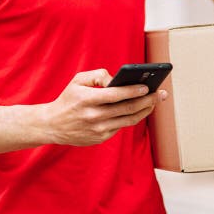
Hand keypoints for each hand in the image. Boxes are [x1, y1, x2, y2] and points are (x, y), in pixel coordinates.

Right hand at [42, 69, 166, 146]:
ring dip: (145, 110)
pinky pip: (121, 126)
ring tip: (154, 102)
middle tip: (160, 94)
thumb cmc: (68, 99)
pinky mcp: (101, 138)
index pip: (116, 95)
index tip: (147, 87)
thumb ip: (98, 75)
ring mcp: (98, 130)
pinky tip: (140, 109)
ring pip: (128, 120)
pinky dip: (132, 117)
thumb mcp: (78, 80)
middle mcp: (94, 116)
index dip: (133, 91)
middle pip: (127, 109)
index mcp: (87, 99)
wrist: (53, 125)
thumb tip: (117, 79)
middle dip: (147, 101)